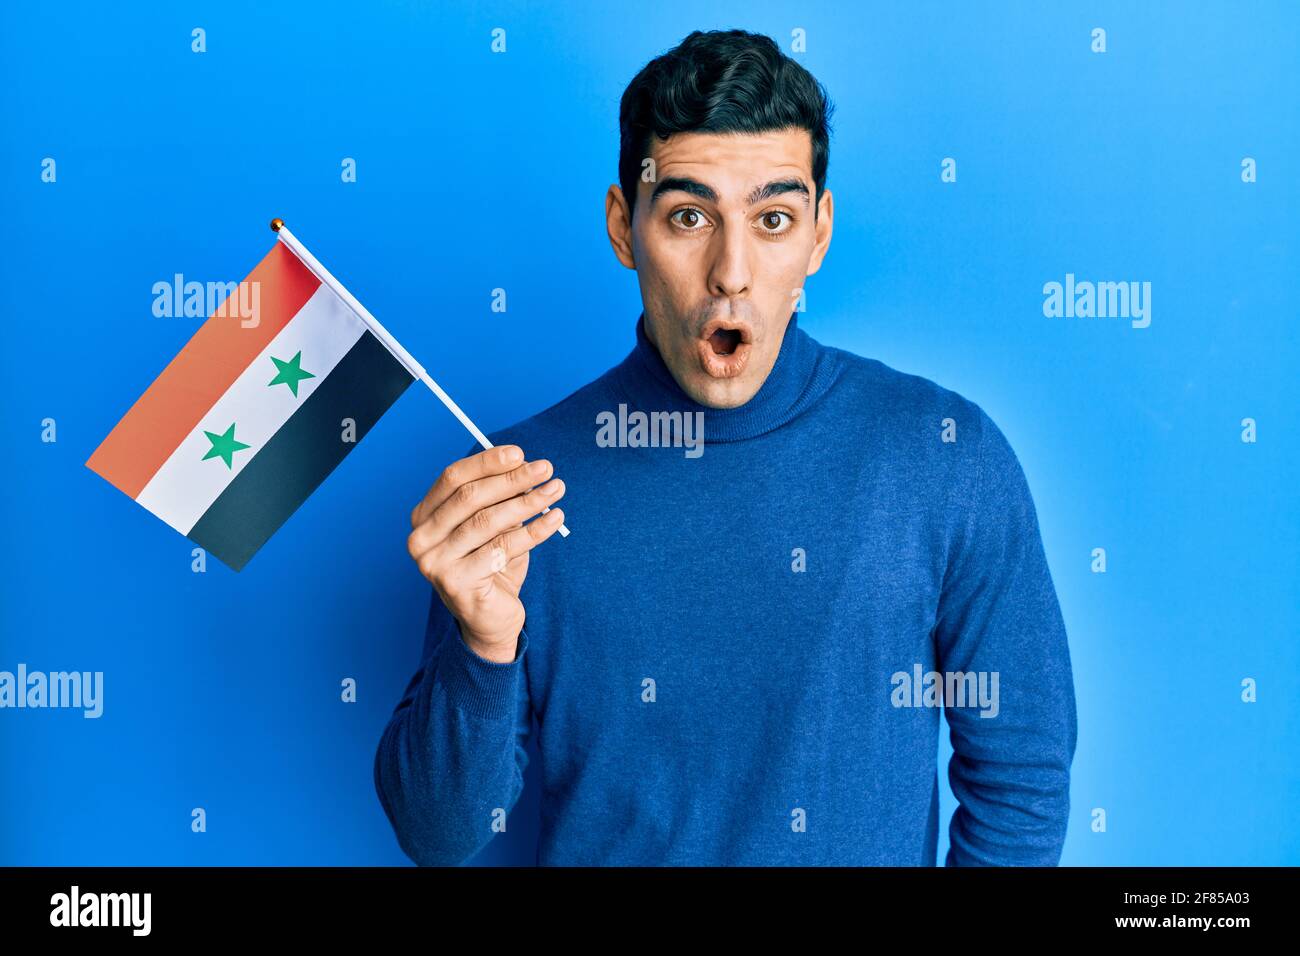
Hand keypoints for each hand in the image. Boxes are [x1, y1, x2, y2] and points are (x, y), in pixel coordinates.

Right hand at [407, 445, 565, 662]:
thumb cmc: (492, 565)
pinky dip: (534, 531)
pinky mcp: (455, 583)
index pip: (453, 478)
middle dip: (512, 479)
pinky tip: (554, 520)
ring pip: (487, 521)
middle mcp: (421, 538)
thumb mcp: (495, 526)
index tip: (520, 453)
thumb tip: (525, 466)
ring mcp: (434, 563)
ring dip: (527, 502)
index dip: (487, 463)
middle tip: (546, 469)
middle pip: (469, 497)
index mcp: (424, 516)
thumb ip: (501, 497)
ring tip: (555, 491)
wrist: (490, 619)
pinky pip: (502, 548)